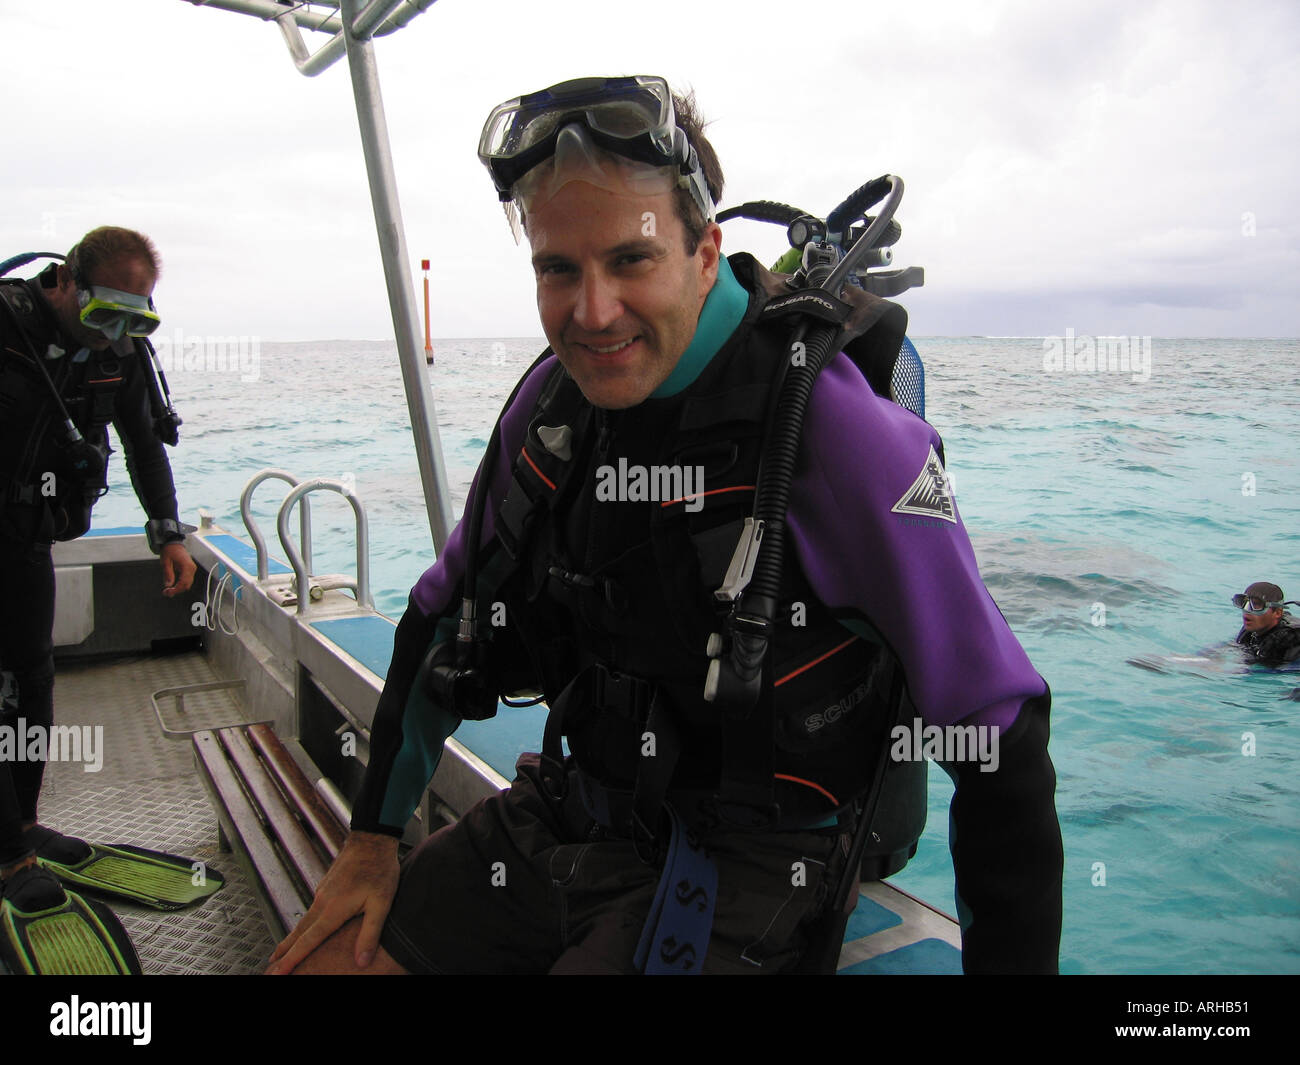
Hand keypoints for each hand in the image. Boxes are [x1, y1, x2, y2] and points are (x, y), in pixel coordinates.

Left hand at [160, 542, 195, 596]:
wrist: (173, 543)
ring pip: (187, 584)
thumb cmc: (170, 550)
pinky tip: (174, 585)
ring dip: (179, 588)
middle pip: (186, 585)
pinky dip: (181, 584)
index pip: (183, 583)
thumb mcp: (165, 562)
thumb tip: (168, 585)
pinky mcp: (190, 569)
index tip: (167, 592)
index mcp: (187, 566)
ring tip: (169, 590)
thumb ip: (168, 574)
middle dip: (177, 590)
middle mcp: (192, 568)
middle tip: (167, 593)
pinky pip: (187, 580)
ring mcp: (192, 569)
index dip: (175, 590)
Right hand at [266, 831, 399, 973]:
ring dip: (291, 940)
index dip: (291, 960)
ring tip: (281, 954)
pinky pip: (310, 911)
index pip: (307, 941)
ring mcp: (322, 893)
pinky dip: (302, 926)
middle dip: (283, 953)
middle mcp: (322, 901)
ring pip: (303, 921)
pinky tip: (305, 931)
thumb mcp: (381, 904)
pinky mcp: (325, 887)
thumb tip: (361, 961)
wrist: (372, 839)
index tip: (277, 974)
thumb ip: (370, 934)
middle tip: (271, 969)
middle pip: (298, 933)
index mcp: (333, 909)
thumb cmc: (379, 868)